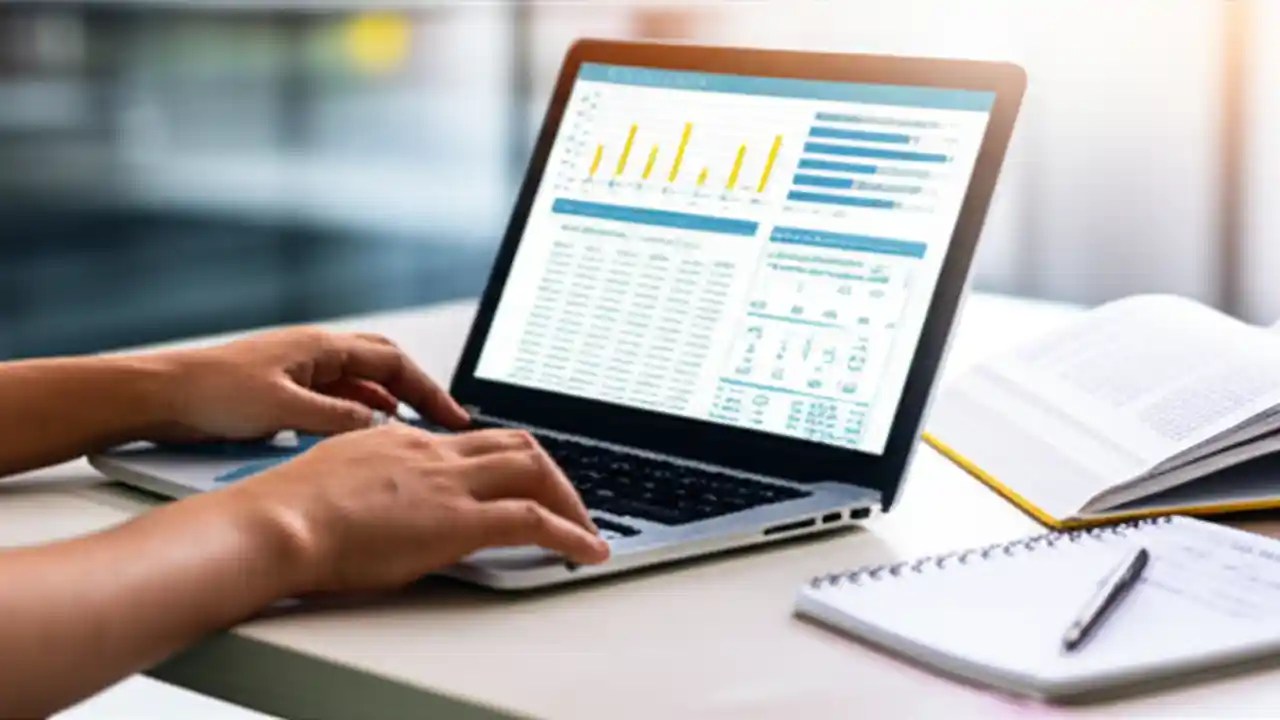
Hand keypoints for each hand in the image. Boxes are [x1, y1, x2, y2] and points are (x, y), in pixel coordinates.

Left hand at [147, 328, 467, 441]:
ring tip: (410, 434)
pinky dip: (360, 414)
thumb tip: (380, 426)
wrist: (160, 396)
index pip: (395, 362)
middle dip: (418, 393)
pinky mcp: (285, 390)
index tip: (454, 417)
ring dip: (389, 405)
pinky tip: (362, 436)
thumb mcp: (285, 409)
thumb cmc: (211, 392)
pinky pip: (339, 398)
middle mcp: (315, 352)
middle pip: (385, 366)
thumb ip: (338, 418)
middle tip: (443, 422)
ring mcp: (301, 370)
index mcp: (322, 346)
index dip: (430, 390)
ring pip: (362, 383)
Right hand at [229, 424, 608, 592]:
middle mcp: (434, 453)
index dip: (508, 459)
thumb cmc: (288, 511)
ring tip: (584, 530)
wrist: (276, 521)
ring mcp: (449, 483)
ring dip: (569, 499)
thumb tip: (375, 495)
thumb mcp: (336, 476)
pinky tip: (587, 551)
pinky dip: (570, 534)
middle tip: (565, 505)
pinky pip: (533, 519)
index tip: (521, 480)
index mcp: (405, 443)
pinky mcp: (457, 520)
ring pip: (535, 470)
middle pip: (516, 444)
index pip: (476, 438)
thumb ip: (369, 477)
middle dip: (550, 473)